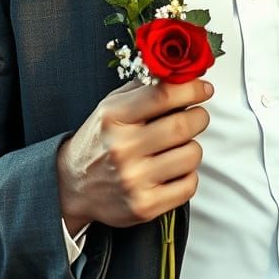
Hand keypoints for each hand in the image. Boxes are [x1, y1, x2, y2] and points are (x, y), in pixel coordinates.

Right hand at [56, 78, 212, 230]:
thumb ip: (144, 87)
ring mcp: (134, 179)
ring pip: (191, 155)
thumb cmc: (100, 140)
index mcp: (113, 117)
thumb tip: (181, 73)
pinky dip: (188, 175)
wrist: (73, 185)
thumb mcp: (111, 106)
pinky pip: (189, 185)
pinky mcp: (145, 206)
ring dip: (192, 147)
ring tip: (178, 147)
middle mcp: (122, 148)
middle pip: (182, 126)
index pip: (163, 95)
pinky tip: (172, 170)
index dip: (192, 89)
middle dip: (199, 117)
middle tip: (196, 116)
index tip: (204, 89)